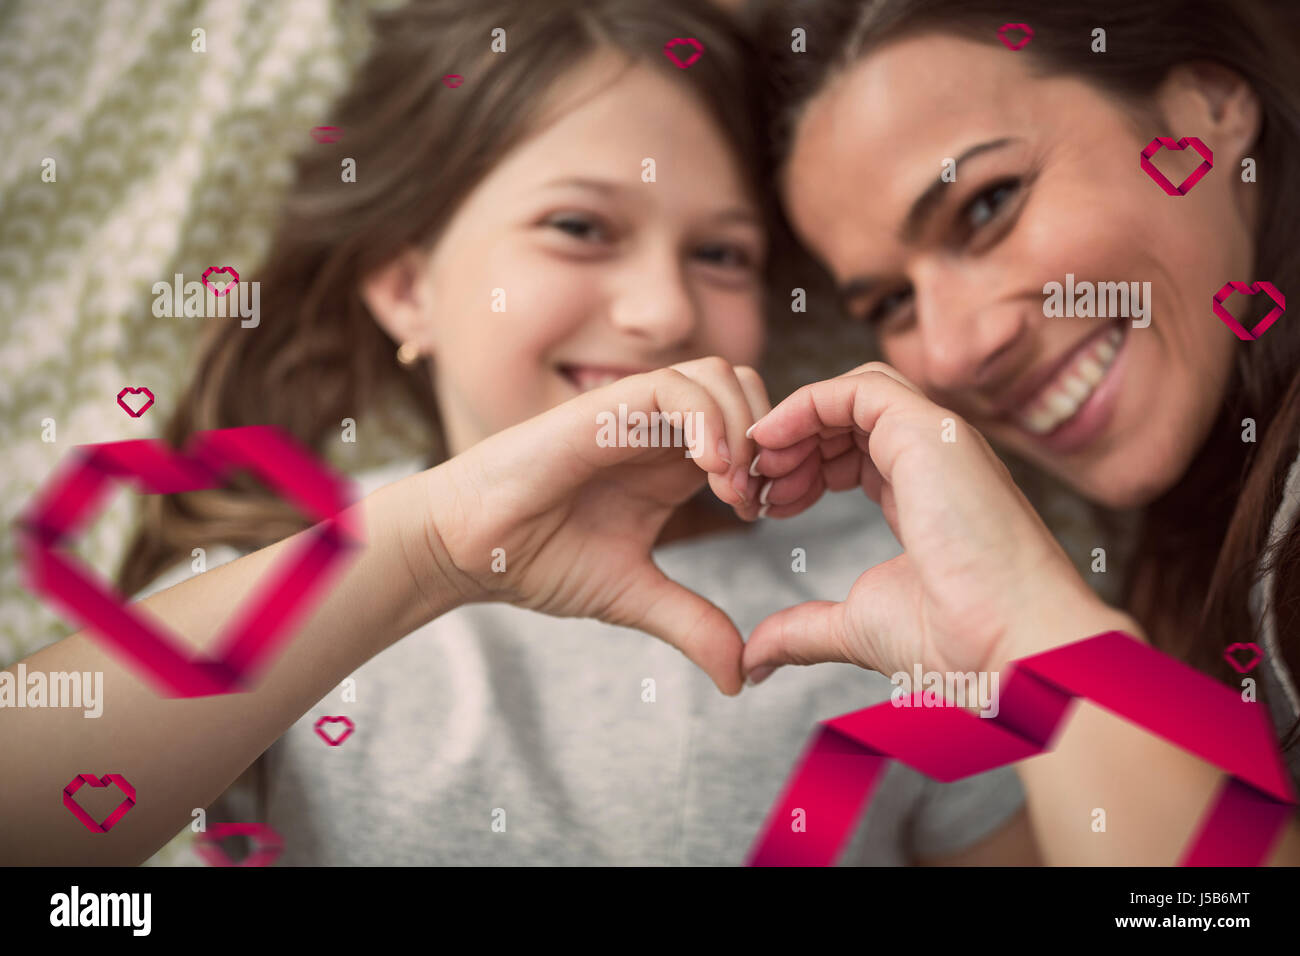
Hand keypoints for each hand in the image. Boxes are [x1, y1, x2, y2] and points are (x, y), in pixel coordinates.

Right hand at [418, 358, 770, 694]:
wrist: (469, 549)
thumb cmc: (538, 561)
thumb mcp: (635, 597)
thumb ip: (691, 625)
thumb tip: (740, 680)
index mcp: (673, 463)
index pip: (752, 431)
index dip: (775, 465)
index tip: (767, 517)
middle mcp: (660, 430)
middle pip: (749, 390)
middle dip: (772, 439)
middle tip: (758, 500)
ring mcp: (633, 412)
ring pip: (721, 375)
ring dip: (743, 428)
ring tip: (732, 492)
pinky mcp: (604, 406)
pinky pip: (676, 386)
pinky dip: (708, 419)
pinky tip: (708, 473)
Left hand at [741, 362, 1136, 683]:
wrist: (1007, 648)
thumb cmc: (954, 643)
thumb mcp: (856, 626)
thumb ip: (802, 630)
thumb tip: (755, 660)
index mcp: (923, 493)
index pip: (855, 450)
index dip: (803, 468)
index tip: (767, 507)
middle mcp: (934, 458)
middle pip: (849, 416)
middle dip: (791, 444)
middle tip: (754, 487)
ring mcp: (936, 439)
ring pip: (853, 393)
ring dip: (794, 423)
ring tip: (761, 468)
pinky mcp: (929, 431)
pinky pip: (856, 389)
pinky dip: (804, 404)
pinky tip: (770, 440)